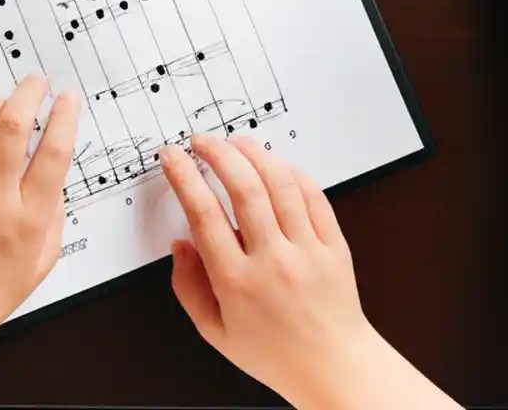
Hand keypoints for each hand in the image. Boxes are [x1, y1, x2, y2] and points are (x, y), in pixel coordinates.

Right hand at [161, 135, 460, 409]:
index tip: (173, 158)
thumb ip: (189, 287)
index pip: (204, 215)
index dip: (184, 178)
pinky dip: (293, 173)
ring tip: (236, 143)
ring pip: (281, 184)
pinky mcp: (334, 245)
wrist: (332, 366)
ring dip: (255, 154)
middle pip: (244, 189)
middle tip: (202, 140)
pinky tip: (276, 165)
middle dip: (218, 154)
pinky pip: (314, 196)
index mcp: (237, 283)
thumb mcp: (215, 331)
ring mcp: (307, 251)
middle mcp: (273, 261)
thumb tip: (181, 244)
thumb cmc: (273, 352)